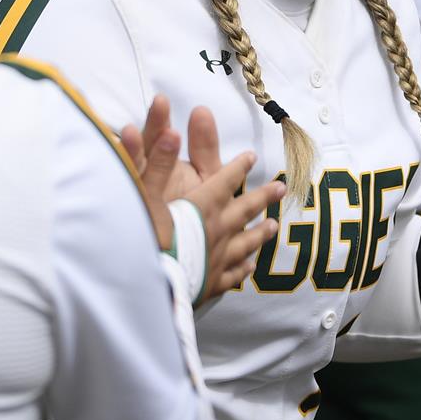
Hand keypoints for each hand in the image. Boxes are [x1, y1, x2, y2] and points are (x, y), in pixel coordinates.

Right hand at [120, 96, 283, 304]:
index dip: (237, 167)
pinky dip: (243, 269)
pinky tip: (250, 267)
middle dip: (262, 196)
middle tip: (281, 188)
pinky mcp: (211, 285)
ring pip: (246, 243)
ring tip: (272, 225)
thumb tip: (172, 132)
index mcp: (202, 207)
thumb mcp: (144, 195)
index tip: (250, 156)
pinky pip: (233, 275)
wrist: (142, 288)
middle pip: (244, 210)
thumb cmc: (139, 239)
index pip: (224, 181)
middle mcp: (216, 231)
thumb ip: (158, 161)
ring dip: (259, 232)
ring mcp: (217, 260)